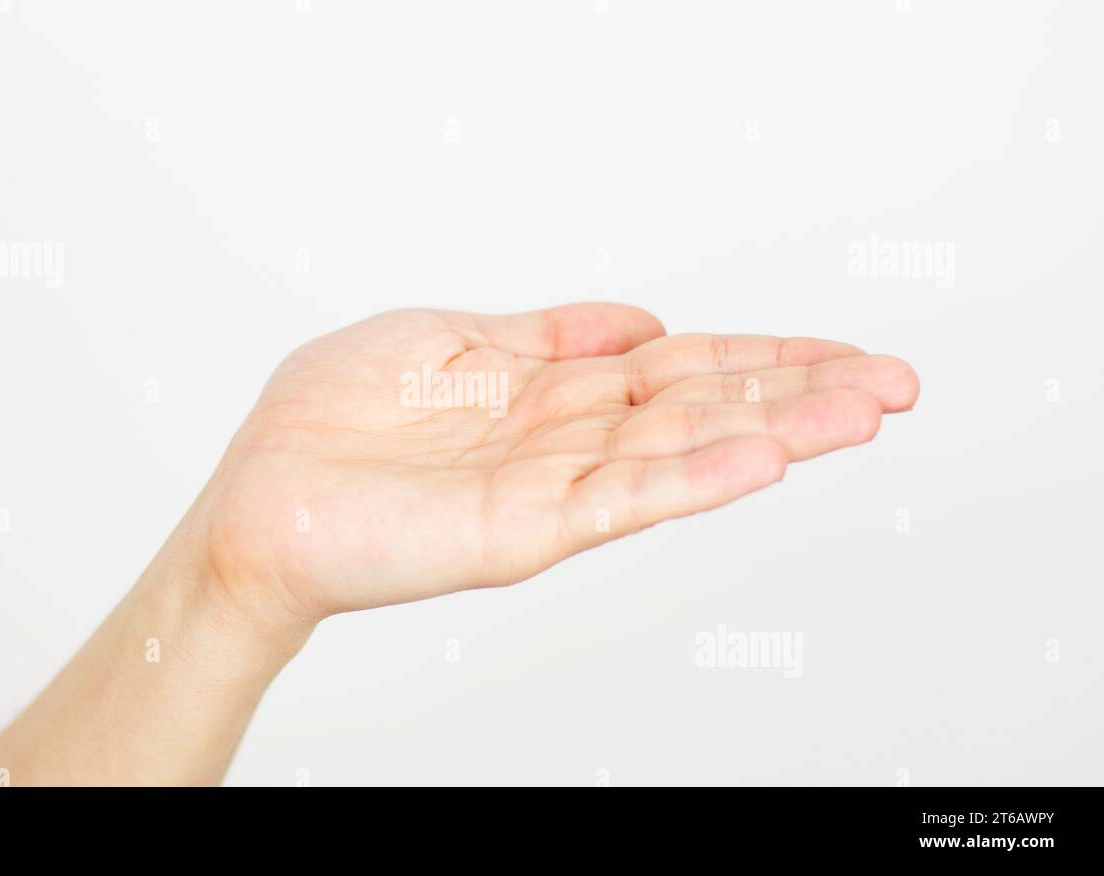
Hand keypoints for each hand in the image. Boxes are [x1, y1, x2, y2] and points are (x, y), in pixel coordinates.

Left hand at [202, 303, 917, 628]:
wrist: (263, 497)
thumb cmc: (334, 420)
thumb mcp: (449, 338)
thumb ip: (549, 334)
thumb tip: (642, 319)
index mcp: (553, 392)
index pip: (680, 368)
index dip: (762, 355)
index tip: (842, 349)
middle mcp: (567, 441)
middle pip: (702, 408)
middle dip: (800, 391)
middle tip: (898, 381)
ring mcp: (552, 488)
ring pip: (683, 453)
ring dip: (776, 430)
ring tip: (864, 409)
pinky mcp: (523, 531)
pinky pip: (622, 500)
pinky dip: (694, 477)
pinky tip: (762, 455)